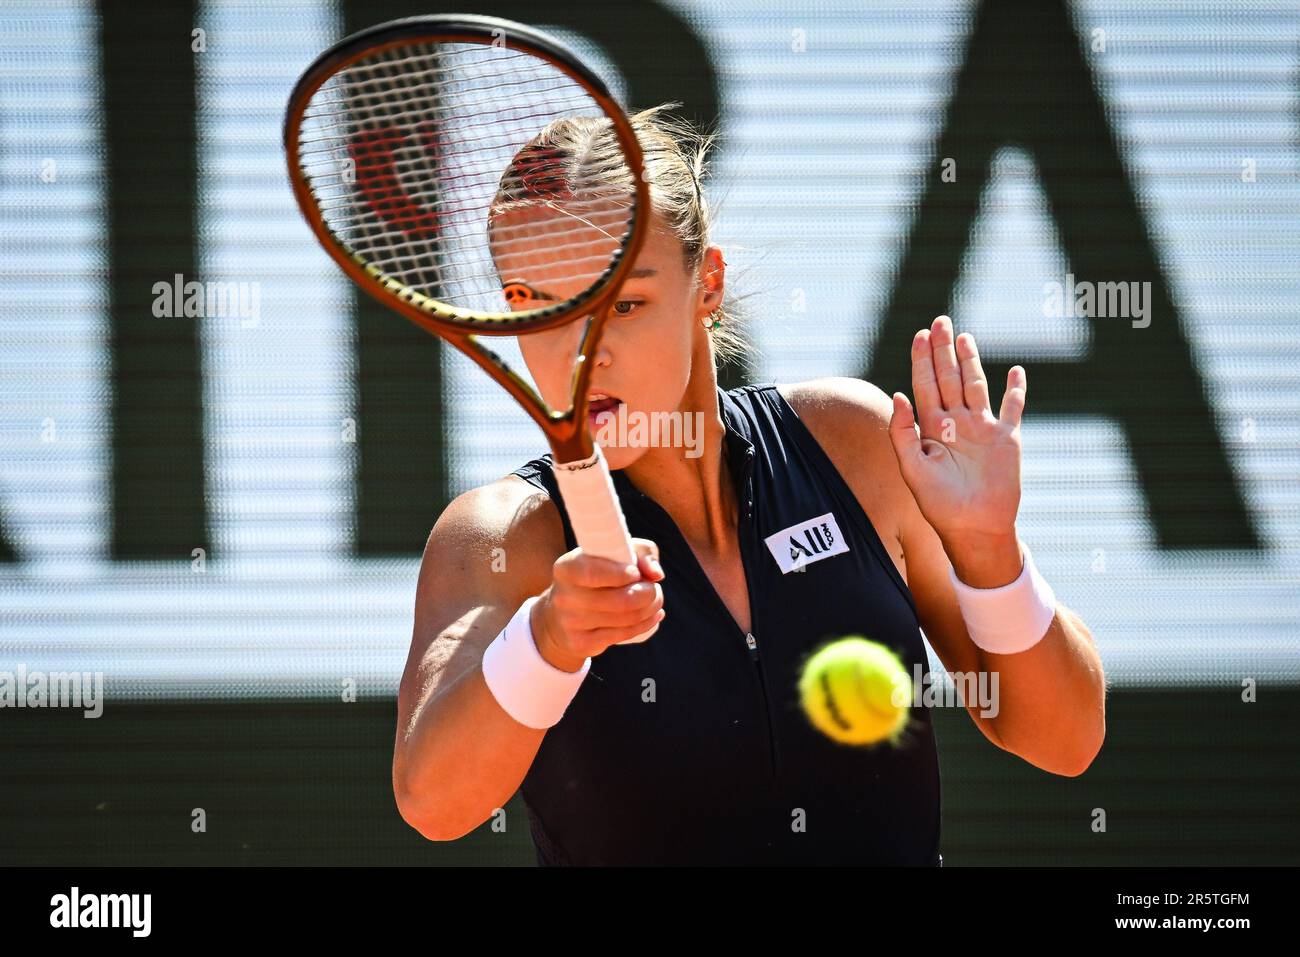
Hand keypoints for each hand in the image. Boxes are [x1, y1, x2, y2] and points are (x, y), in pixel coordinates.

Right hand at [531, 538, 664, 670]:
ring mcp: (571, 623)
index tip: (637, 573)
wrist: (561, 615)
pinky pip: (623, 635)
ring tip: (655, 600)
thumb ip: (640, 552)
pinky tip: (653, 616)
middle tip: (654, 588)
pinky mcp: (582, 643)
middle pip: (620, 600)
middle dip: (648, 593)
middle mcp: (564, 597)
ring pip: (626, 619)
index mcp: (567, 568)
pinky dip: (645, 624)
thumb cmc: (597, 575)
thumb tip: (656, 574)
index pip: (593, 573)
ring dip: (650, 609)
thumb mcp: (613, 553)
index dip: (621, 574)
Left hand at [888, 315, 1024, 551]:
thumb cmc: (938, 504)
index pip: (924, 387)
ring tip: (963, 336)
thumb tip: (897, 395)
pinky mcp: (1007, 439)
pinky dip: (1016, 390)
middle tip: (939, 320)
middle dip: (943, 351)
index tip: (919, 336)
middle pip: (948, 379)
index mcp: (931, 429)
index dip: (922, 361)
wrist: (973, 528)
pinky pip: (1013, 409)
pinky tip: (1016, 371)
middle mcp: (956, 424)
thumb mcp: (912, 469)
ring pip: (976, 386)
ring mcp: (983, 429)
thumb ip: (902, 433)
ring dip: (970, 361)